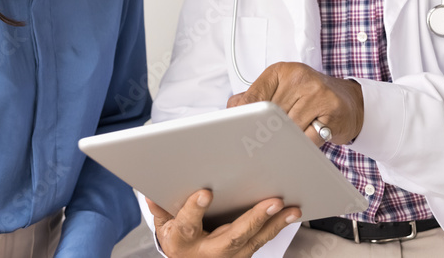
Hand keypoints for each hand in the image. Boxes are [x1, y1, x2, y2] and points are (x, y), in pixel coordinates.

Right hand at [147, 189, 299, 256]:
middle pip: (233, 237)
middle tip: (272, 201)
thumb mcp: (163, 227)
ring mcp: (229, 257)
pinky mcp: (243, 255)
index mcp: (182, 243)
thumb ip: (159, 210)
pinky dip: (277, 226)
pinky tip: (292, 213)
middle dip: (254, 219)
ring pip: (255, 241)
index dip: (194, 210)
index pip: (187, 227)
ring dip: (275, 224)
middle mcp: (208, 253)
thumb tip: (151, 192)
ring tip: (292, 208)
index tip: (204, 193)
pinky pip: (262, 241)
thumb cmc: (177, 242)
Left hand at [227, 62, 363, 145]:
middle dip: (265, 134)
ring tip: (289, 142)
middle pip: (270, 116)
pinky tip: (306, 141)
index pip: (253, 97)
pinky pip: (309, 138)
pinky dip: (304, 146)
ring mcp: (317, 91)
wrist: (349, 102)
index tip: (238, 134)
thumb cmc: (309, 98)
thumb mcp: (281, 91)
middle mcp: (299, 76)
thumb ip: (255, 98)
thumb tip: (230, 110)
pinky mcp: (332, 109)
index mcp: (281, 71)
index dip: (244, 119)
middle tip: (260, 147)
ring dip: (287, 141)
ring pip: (289, 129)